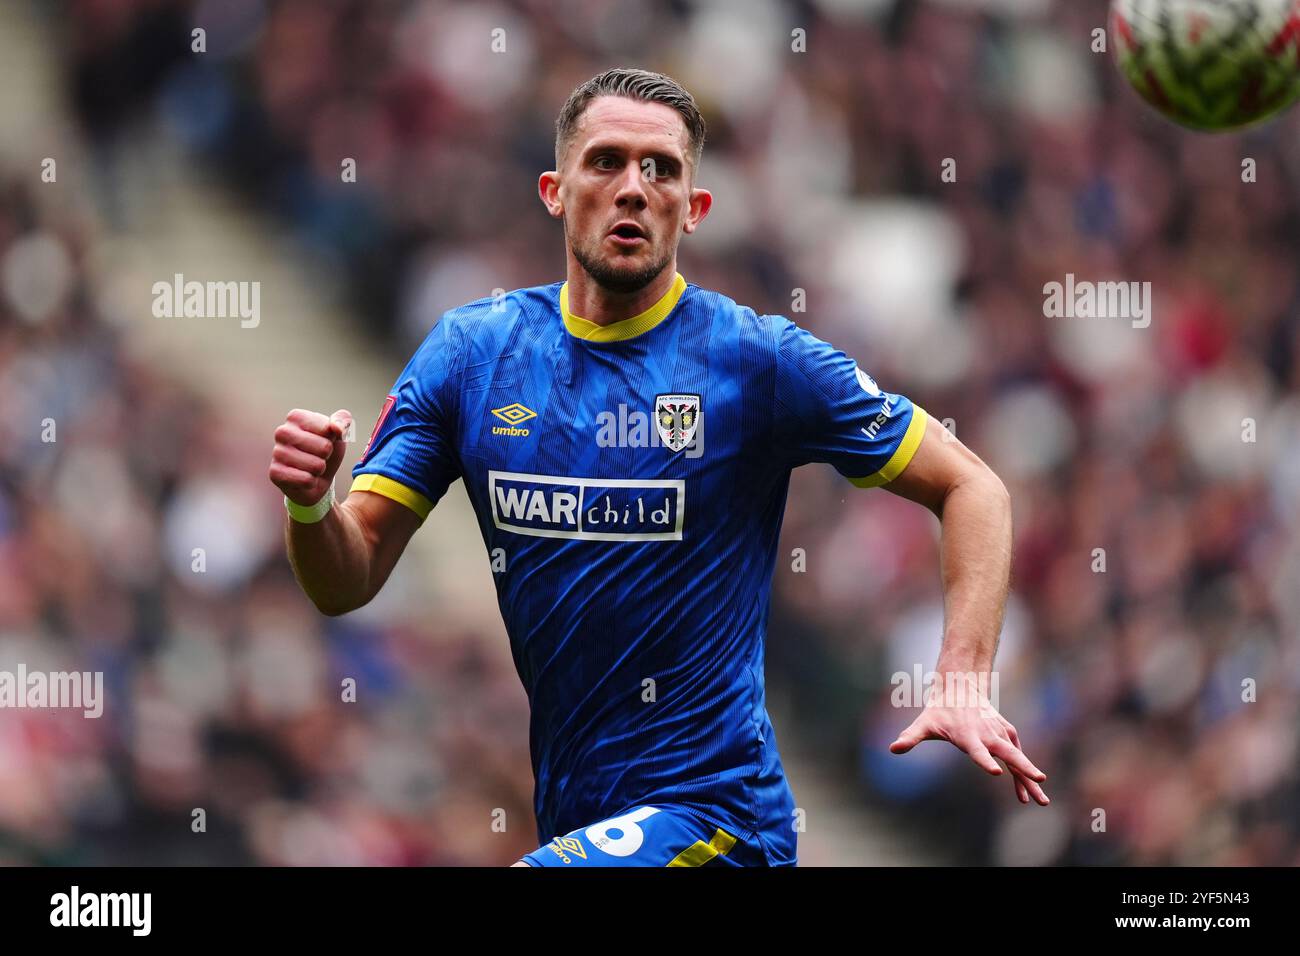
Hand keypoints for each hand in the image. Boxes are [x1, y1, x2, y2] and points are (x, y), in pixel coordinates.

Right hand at [269, 408, 352, 506]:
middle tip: (317, 457)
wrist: (314, 478)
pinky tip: (302, 477)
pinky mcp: (275, 472)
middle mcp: (282, 431)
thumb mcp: (338, 434)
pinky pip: (306, 480)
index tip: (323, 441)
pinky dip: (310, 482)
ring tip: (310, 467)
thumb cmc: (324, 451)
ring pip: (316, 466)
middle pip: (324, 448)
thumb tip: (337, 428)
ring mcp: (277, 452)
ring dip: (319, 470)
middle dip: (327, 456)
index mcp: (296, 417)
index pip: (328, 429)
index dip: (332, 440)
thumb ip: (342, 421)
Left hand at [889, 673, 1048, 805]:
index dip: (985, 761)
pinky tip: (1026, 793)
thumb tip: (893, 748)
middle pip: (1009, 753)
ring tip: (1042, 802)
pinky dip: (1023, 774)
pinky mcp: (1006, 735)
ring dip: (1030, 778)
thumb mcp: (924, 723)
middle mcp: (988, 734)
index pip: (977, 750)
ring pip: (1018, 758)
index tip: (996, 772)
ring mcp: (1000, 734)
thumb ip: (911, 737)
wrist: (961, 687)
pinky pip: (1017, 758)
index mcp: (968, 734)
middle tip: (1040, 781)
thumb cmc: (940, 710)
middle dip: (1025, 768)